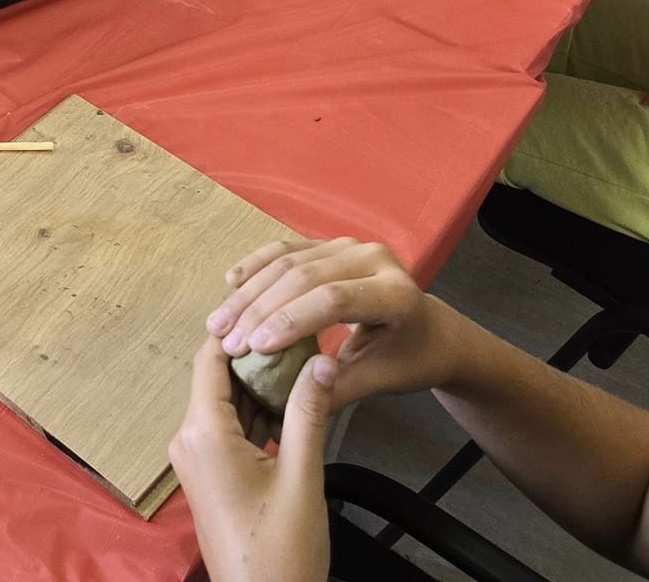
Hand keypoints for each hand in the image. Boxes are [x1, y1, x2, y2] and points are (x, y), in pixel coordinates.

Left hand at [170, 337, 332, 581]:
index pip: (211, 358)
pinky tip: (290, 401)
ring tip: (301, 359)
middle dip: (256, 354)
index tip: (276, 306)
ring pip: (226, 401)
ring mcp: (197, 457)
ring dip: (259, 383)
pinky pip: (229, 426)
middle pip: (218, 376)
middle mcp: (189, 438)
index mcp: (203, 432)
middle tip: (298, 331)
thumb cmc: (280, 550)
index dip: (241, 328)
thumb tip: (323, 361)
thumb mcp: (302, 476)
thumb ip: (309, 413)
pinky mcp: (209, 473)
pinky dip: (256, 411)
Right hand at [207, 237, 462, 406]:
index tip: (255, 348)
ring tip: (218, 323)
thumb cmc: (410, 359)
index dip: (290, 320)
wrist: (430, 330)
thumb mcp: (381, 379)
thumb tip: (285, 403)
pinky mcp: (329, 245)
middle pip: (304, 276)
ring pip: (288, 262)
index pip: (334, 299)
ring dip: (248, 293)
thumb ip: (337, 388)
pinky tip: (231, 284)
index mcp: (395, 292)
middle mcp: (373, 258)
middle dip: (259, 310)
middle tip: (226, 341)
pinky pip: (285, 250)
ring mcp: (349, 246)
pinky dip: (254, 267)